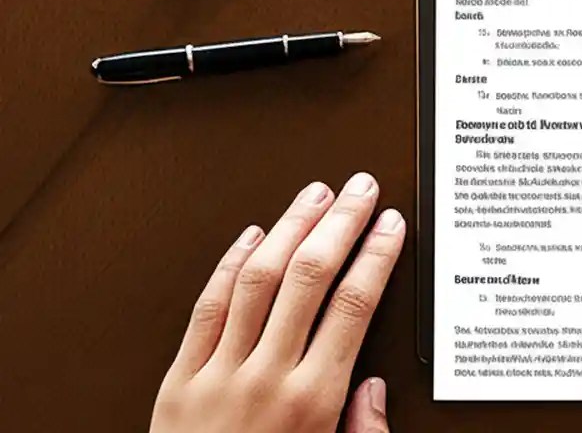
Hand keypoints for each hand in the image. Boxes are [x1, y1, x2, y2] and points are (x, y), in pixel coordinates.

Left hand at [151, 173, 404, 432]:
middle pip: (309, 277)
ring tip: (315, 194)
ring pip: (257, 278)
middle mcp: (265, 379)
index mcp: (312, 402)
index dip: (376, 256)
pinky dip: (229, 264)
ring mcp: (218, 375)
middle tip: (361, 189)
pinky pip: (206, 307)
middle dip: (341, 223)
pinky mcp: (179, 379)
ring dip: (290, 227)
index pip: (352, 305)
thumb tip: (374, 389)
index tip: (391, 227)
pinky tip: (253, 235)